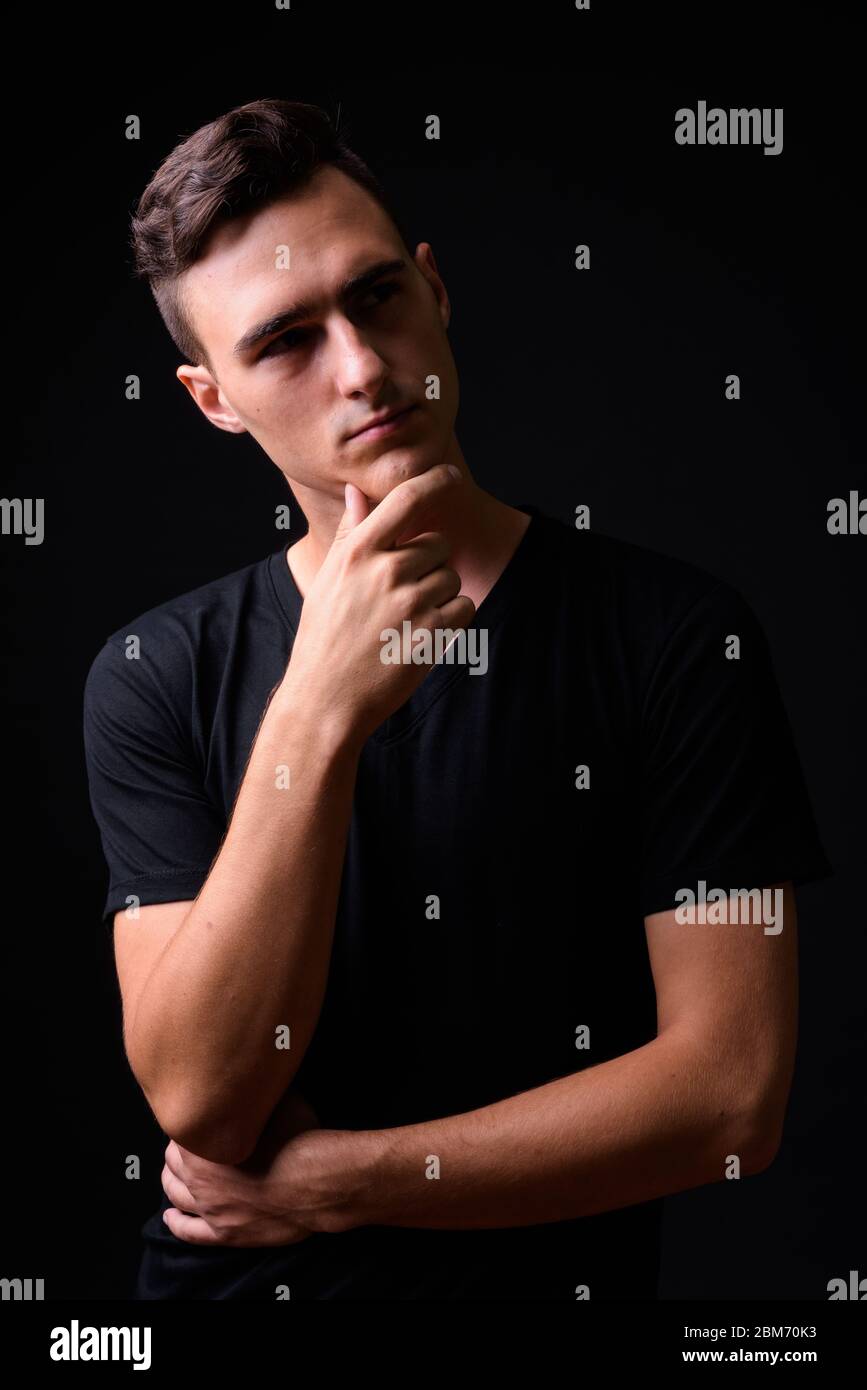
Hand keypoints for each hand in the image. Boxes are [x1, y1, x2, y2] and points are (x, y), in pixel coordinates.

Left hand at [161, 1089, 378, 1246]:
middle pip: (173, 1163)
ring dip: (172, 1183)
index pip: (179, 1130)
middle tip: (187, 1143)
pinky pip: (189, 1233)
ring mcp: (211, 1209)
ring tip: (171, 1176)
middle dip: (177, 1152)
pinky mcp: (225, 1234)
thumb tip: (257, 1073)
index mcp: (204, 1143)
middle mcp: (199, 1178)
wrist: (317, 1184)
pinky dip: (176, 1224)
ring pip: (176, 1196)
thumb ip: (258, 1092)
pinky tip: (170, 1218)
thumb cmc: (299, 1139)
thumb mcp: (280, 1100)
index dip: (189, 1121)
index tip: (198, 1116)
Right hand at [279, 462, 474, 748]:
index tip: (448, 475)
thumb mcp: (329, 579)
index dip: (434, 480)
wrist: (327, 698)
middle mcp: (386, 571)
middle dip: (428, 564)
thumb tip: (357, 491)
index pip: (406, 499)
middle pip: (438, 545)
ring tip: (404, 619)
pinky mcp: (433, 634)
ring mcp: (411, 603)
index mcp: (358, 552)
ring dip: (439, 595)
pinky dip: (451, 619)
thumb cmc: (324, 636)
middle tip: (398, 596)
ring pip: (451, 577)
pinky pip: (464, 606)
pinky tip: (420, 634)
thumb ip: (351, 533)